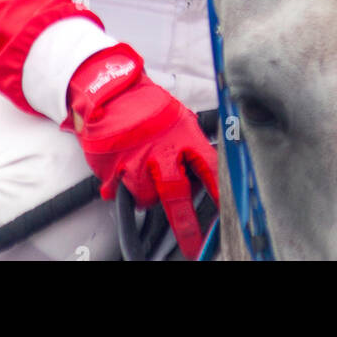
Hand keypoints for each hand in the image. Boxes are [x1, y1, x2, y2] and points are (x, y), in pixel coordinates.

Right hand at [63, 45, 217, 259]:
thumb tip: (206, 164)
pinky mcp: (111, 168)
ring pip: (146, 196)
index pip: (209, 167)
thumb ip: (189, 140)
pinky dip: (117, 188)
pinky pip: (116, 191)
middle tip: (192, 246)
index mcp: (183, 135)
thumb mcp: (176, 114)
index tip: (229, 213)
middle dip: (185, 225)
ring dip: (146, 195)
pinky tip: (119, 173)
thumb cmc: (145, 102)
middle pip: (176, 194)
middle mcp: (160, 150)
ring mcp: (135, 160)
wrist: (107, 90)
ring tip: (143, 178)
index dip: (219, 192)